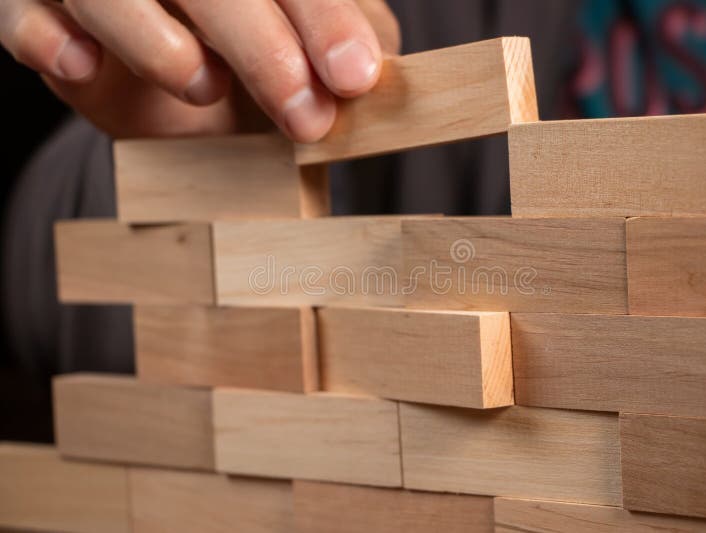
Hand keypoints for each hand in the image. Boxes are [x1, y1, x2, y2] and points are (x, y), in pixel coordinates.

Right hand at [0, 0, 399, 139]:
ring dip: (158, 43)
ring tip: (203, 87)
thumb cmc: (251, 60)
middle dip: (259, 45)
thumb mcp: (311, 49)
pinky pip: (20, 12)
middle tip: (304, 114)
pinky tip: (80, 65)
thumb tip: (365, 68)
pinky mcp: (29, 3)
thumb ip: (348, 39)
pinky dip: (44, 37)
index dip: (321, 18)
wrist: (179, 93)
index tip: (352, 78)